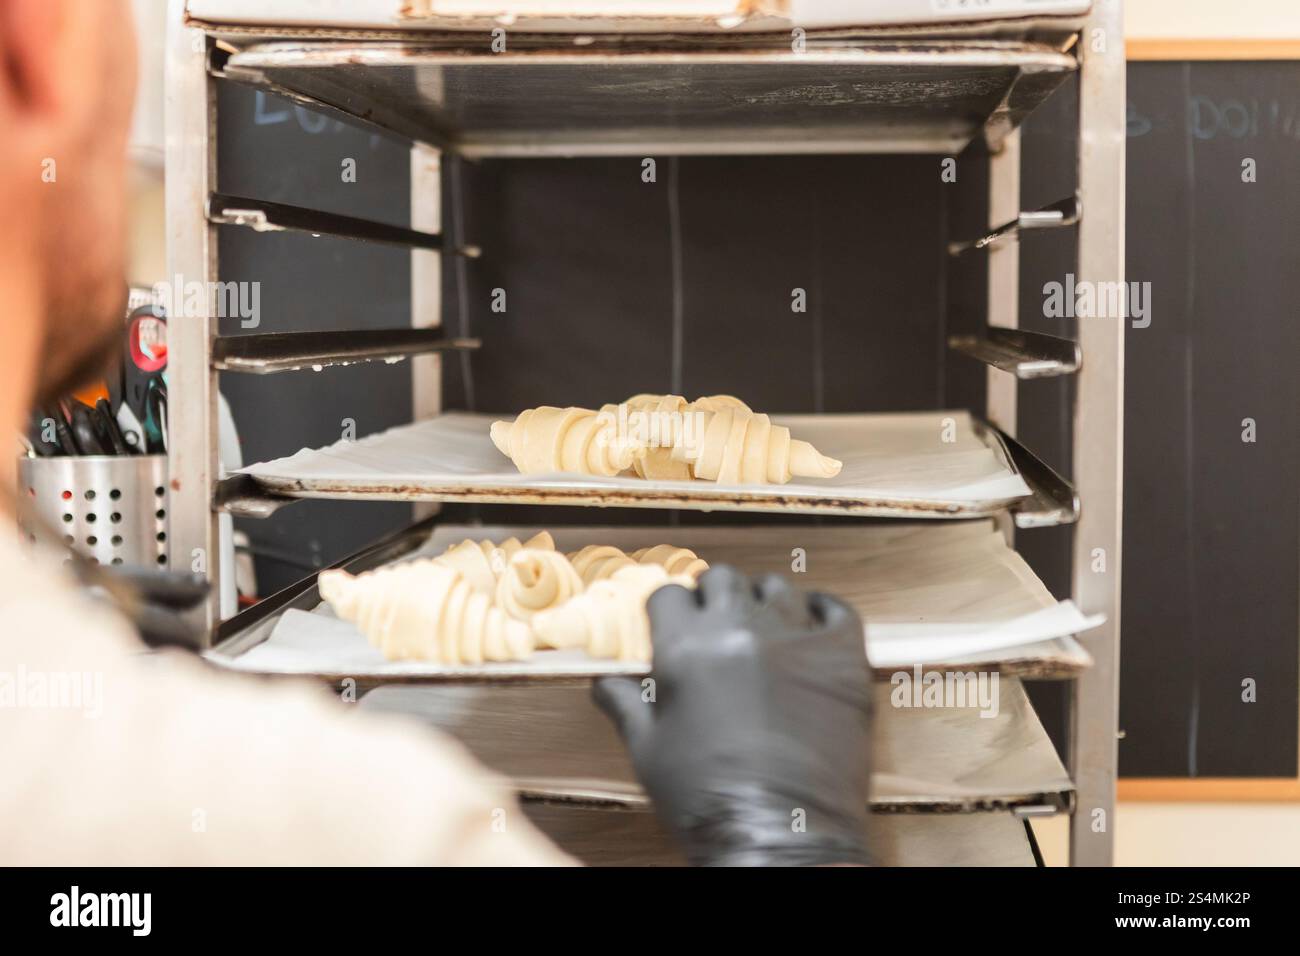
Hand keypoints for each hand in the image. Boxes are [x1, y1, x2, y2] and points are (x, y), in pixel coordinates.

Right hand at [593, 565, 872, 865]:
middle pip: (723, 578)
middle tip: (717, 621)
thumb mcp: (648, 753)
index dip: (670, 610)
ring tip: (765, 626)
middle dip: (714, 594)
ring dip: (765, 601)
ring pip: (778, 587)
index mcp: (685, 647)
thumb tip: (604, 684)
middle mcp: (739, 629)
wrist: (780, 836)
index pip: (669, 594)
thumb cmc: (706, 799)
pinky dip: (823, 611)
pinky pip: (837, 609)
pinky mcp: (843, 658)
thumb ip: (625, 706)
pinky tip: (814, 624)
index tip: (676, 623)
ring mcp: (796, 638)